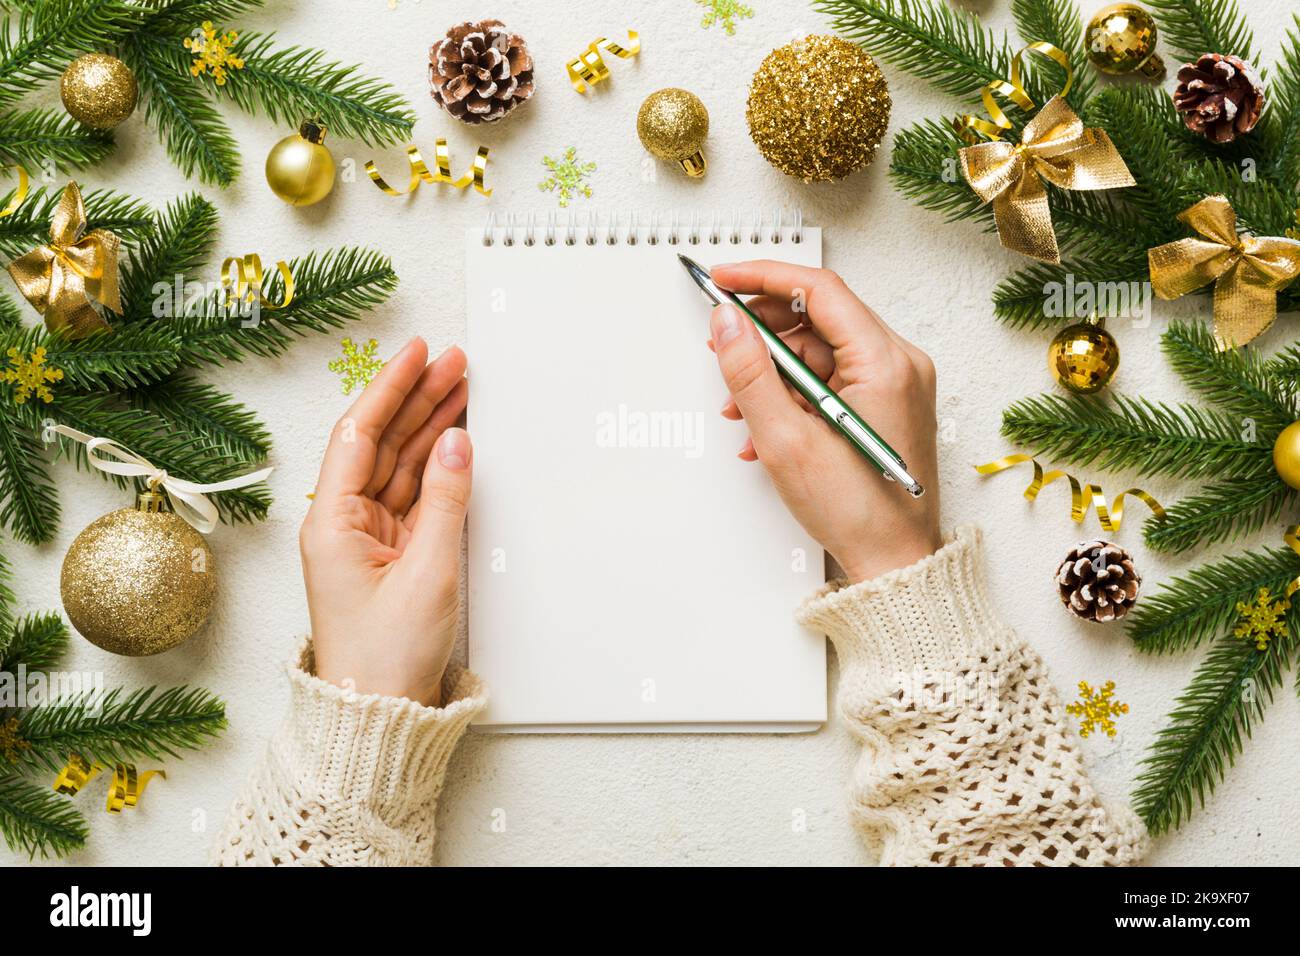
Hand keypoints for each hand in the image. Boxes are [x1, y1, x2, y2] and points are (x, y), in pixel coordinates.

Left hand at [300, 337, 470, 705]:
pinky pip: (413, 495)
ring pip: (400, 465)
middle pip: (381, 443)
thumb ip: (446, 502)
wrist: (378, 714)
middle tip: (452, 362)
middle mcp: (343, 523)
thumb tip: (456, 444)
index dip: (389, 388)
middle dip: (416, 399)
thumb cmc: (385, 657)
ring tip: (460, 387)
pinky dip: (436, 466)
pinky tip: (455, 439)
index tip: (415, 353)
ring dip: (428, 427)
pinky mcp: (390, 555)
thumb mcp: (427, 573)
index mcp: (332, 523)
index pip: (360, 435)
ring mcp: (367, 538)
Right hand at [708, 261, 941, 582]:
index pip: (820, 289)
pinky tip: (768, 424)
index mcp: (885, 363)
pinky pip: (832, 377)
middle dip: (765, 331)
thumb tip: (727, 324)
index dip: (765, 278)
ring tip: (741, 407)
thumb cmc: (858, 512)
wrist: (894, 561)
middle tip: (724, 344)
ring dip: (775, 371)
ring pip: (821, 350)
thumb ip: (750, 374)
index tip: (725, 279)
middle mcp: (899, 364)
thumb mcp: (785, 440)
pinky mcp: (887, 403)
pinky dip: (795, 392)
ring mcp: (896, 384)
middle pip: (820, 316)